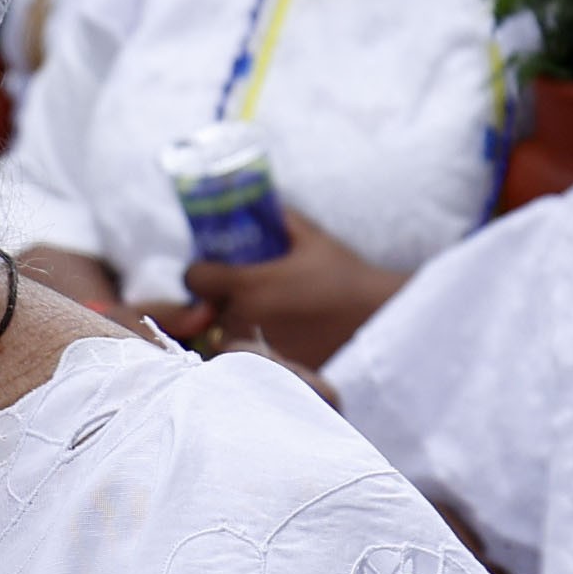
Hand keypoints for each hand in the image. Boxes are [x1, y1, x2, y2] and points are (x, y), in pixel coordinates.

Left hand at [183, 209, 405, 369]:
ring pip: (226, 335)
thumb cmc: (345, 277)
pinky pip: (248, 357)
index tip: (216, 270)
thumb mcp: (312, 238)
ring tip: (268, 315)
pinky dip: (257, 346)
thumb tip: (261, 203)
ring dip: (237, 324)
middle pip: (210, 309)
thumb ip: (280, 218)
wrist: (378, 321)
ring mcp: (256, 350)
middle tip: (249, 291)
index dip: (201, 271)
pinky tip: (281, 335)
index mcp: (247, 286)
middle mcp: (244, 320)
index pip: (194, 279)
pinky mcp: (271, 370)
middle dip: (222, 299)